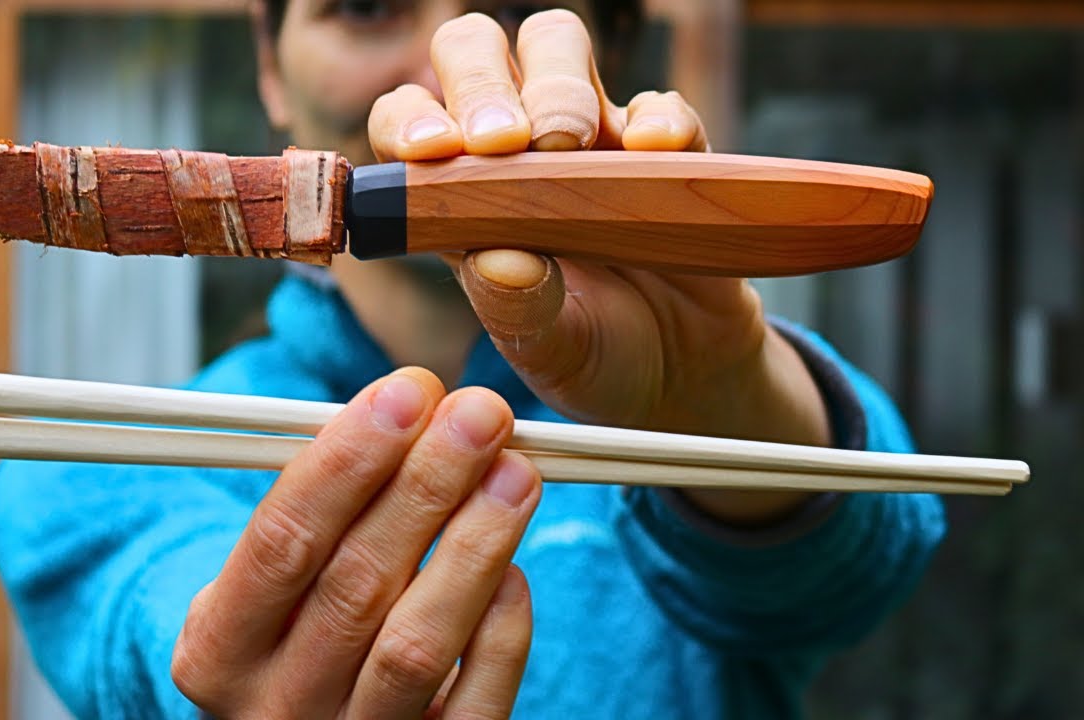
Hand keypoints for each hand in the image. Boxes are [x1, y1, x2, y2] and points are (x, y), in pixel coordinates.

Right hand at [172, 368, 540, 718]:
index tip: (407, 393)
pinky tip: (513, 566)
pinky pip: (474, 703)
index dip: (348, 460)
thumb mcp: (275, 576)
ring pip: (416, 645)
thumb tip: (413, 407)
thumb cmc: (296, 628)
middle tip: (479, 414)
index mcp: (219, 648)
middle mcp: (275, 706)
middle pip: (355, 584)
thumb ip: (325, 503)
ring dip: (473, 545)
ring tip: (516, 471)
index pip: (281, 540)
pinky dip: (500, 628)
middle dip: (426, 485)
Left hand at [368, 10, 832, 523]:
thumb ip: (517, 309)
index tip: (433, 151)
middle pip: (475, 53)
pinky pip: (660, 106)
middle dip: (479, 83)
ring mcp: (591, 142)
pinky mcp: (664, 153)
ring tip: (568, 146)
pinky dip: (657, 116)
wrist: (682, 376)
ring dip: (556, 84)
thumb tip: (498, 258)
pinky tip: (650, 150)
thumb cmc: (592, 356)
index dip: (411, 120)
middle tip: (502, 142)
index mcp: (460, 197)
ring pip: (556, 45)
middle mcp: (517, 153)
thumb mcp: (546, 352)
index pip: (410, 122)